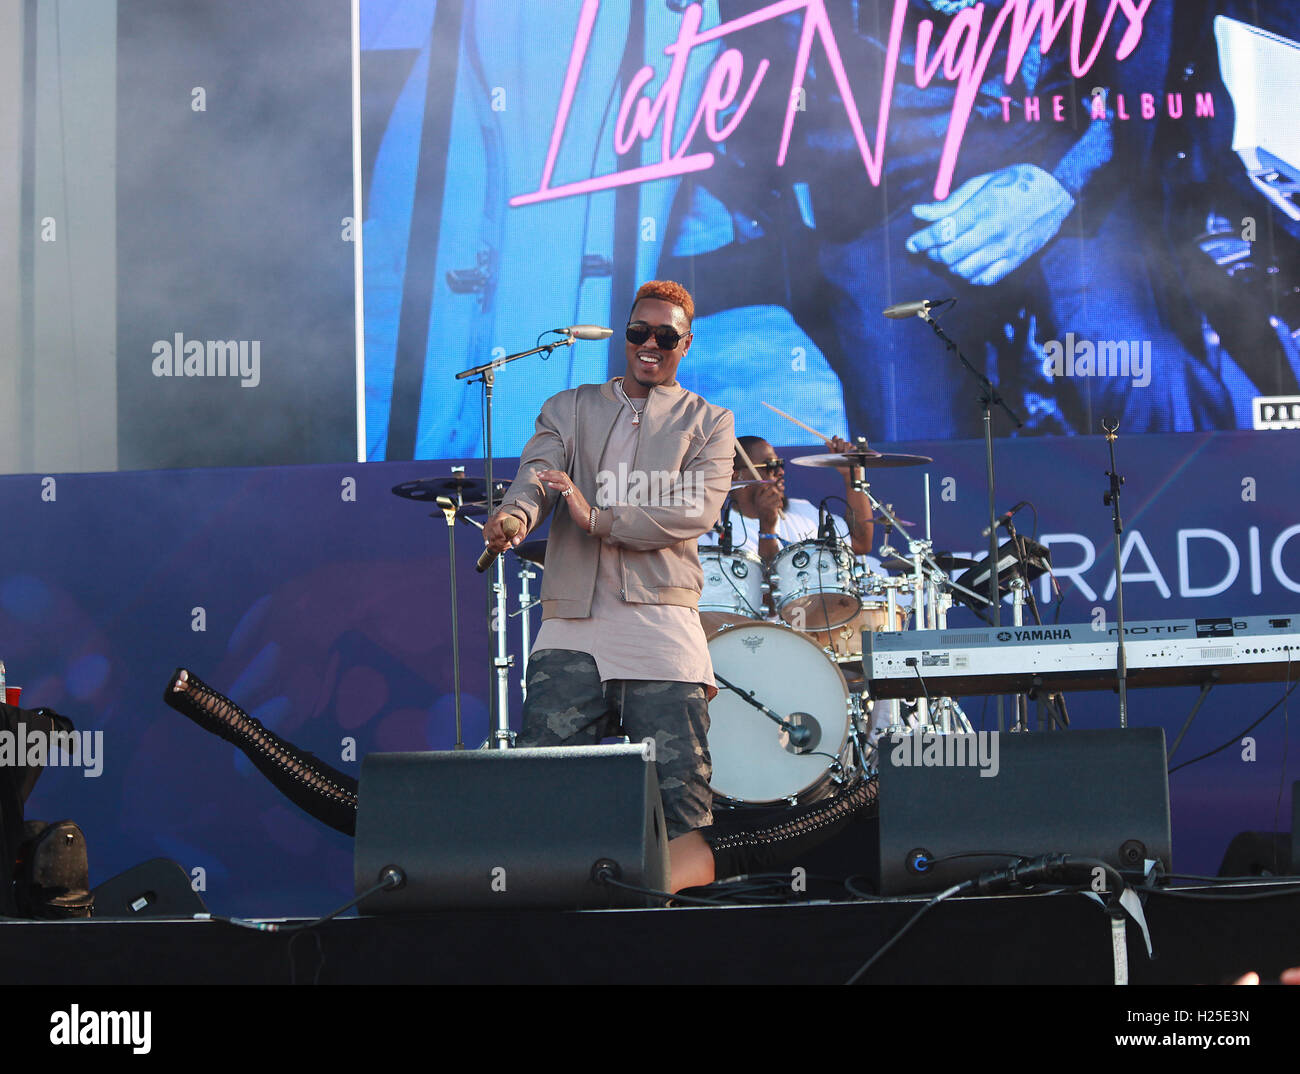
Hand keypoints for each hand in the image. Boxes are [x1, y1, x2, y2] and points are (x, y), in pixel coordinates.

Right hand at [483, 510, 525, 554]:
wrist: (510, 522)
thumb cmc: (516, 524)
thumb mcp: (521, 527)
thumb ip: (520, 535)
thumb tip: (515, 543)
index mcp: (499, 516)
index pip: (496, 529)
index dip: (502, 538)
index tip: (508, 541)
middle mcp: (491, 520)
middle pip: (492, 537)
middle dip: (501, 544)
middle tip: (509, 544)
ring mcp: (487, 527)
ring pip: (489, 542)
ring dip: (499, 547)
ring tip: (506, 546)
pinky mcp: (485, 532)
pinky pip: (488, 544)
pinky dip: (495, 548)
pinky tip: (502, 547)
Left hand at [538, 469, 591, 530]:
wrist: (590, 519)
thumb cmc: (580, 513)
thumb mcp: (571, 502)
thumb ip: (567, 496)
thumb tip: (561, 494)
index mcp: (572, 488)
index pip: (562, 476)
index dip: (552, 473)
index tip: (542, 473)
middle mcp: (573, 487)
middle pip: (561, 475)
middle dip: (548, 473)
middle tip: (538, 473)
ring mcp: (573, 492)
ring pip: (562, 479)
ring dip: (550, 476)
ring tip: (541, 476)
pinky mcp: (573, 498)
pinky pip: (564, 488)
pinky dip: (556, 485)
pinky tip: (549, 484)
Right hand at [754, 482, 782, 529]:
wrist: (766, 524)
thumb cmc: (767, 511)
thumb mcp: (765, 502)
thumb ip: (769, 493)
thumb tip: (779, 483)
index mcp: (757, 498)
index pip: (762, 486)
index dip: (769, 482)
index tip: (775, 482)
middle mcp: (760, 500)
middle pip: (772, 488)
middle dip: (778, 490)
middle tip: (782, 490)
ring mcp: (765, 504)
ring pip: (777, 495)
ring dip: (780, 498)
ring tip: (779, 502)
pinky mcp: (771, 508)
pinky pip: (779, 502)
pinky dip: (781, 504)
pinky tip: (779, 507)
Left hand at [827, 436, 864, 485]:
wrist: (849, 473)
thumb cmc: (840, 467)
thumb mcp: (833, 459)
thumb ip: (831, 450)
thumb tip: (826, 442)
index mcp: (836, 448)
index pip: (835, 439)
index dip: (834, 439)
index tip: (834, 444)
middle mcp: (842, 447)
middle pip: (841, 440)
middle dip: (840, 444)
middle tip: (840, 450)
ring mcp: (848, 448)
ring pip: (847, 443)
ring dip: (846, 448)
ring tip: (845, 454)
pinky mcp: (854, 450)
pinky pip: (853, 447)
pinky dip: (852, 450)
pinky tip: (851, 454)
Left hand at [906, 164, 1073, 286]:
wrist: (1057, 192)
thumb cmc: (1016, 182)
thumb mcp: (982, 183)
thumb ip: (950, 202)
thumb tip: (919, 213)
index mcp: (982, 209)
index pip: (942, 231)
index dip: (921, 239)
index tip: (912, 243)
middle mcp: (992, 232)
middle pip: (949, 254)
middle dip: (933, 253)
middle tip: (931, 247)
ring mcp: (1004, 249)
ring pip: (963, 270)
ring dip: (949, 266)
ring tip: (948, 255)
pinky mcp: (1014, 260)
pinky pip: (984, 278)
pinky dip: (969, 276)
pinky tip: (966, 266)